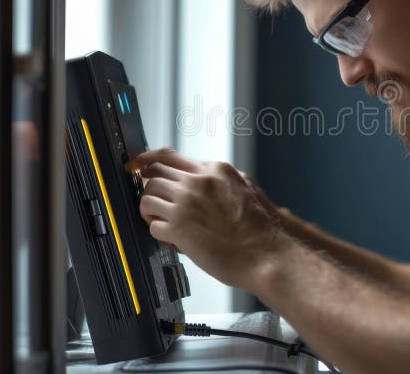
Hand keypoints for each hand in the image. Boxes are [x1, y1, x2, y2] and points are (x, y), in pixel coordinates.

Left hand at [129, 148, 285, 289]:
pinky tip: (171, 239)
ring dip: (149, 210)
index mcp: (215, 170)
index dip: (150, 162)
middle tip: (149, 197)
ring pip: (147, 195)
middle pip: (154, 172)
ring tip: (160, 221)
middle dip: (148, 185)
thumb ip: (220, 180)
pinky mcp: (178, 228)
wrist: (269, 253)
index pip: (170, 157)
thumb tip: (200, 179)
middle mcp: (198, 182)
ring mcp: (186, 204)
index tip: (141, 166)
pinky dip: (158, 233)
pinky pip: (153, 225)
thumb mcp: (246, 188)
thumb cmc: (262, 228)